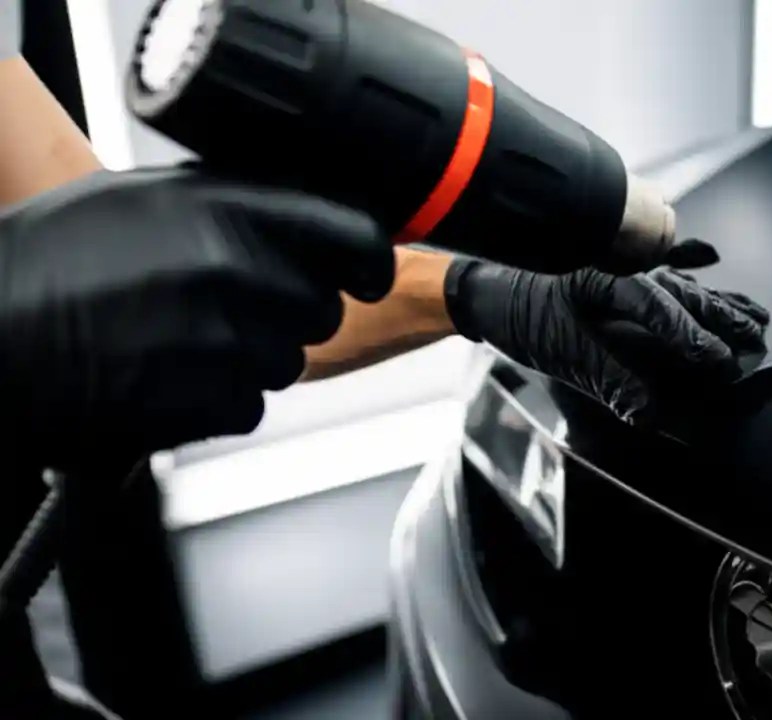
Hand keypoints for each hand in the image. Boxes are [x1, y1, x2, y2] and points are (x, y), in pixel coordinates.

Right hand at [0, 168, 392, 463]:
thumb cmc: (51, 261)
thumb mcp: (147, 199)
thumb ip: (238, 203)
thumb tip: (310, 216)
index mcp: (228, 206)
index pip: (357, 236)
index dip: (368, 260)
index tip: (365, 273)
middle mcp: (236, 268)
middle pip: (323, 307)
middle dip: (288, 312)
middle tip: (224, 305)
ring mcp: (224, 338)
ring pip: (288, 361)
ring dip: (248, 358)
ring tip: (177, 338)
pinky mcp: (205, 400)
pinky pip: (248, 406)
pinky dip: (216, 400)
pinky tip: (164, 374)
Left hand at [444, 258, 768, 423]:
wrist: (488, 289)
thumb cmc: (522, 314)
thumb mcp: (563, 352)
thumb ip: (608, 379)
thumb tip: (646, 412)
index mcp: (607, 281)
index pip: (658, 307)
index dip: (689, 335)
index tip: (717, 360)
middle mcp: (623, 268)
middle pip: (683, 292)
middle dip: (722, 318)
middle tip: (754, 340)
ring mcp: (625, 267)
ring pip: (682, 282)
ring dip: (719, 301)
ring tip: (754, 316)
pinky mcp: (621, 272)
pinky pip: (665, 267)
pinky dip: (691, 264)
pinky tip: (709, 257)